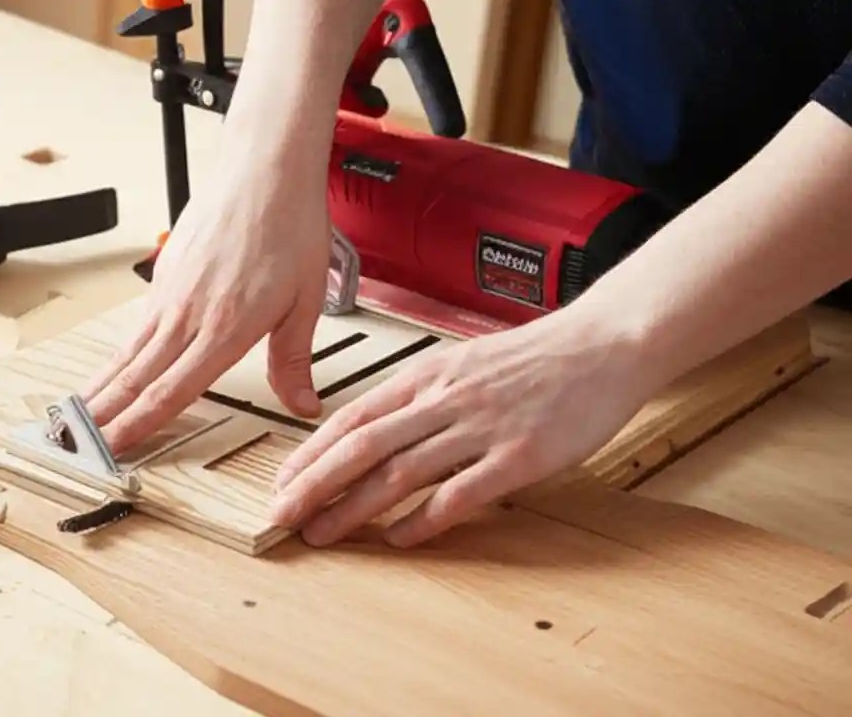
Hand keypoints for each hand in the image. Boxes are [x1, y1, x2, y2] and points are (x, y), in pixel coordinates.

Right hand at [82, 146, 331, 454]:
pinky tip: (111, 370)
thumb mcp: (305, 301)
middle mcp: (188, 316)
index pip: (169, 392)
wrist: (263, 168)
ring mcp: (170, 295)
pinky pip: (136, 326)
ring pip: (126, 353)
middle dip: (101, 418)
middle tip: (73, 446)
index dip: (137, 427)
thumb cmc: (287, 225)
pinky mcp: (165, 275)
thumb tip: (303, 406)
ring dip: (99, 389)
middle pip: (134, 378)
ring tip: (75, 416)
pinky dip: (117, 355)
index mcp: (224, 330)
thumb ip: (294, 361)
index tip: (114, 451)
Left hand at [269, 308, 654, 547]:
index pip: (351, 417)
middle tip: (280, 517)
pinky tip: (397, 539)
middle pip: (361, 447)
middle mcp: (444, 399)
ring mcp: (480, 428)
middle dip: (313, 484)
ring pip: (398, 472)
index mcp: (427, 375)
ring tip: (321, 534)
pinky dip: (421, 521)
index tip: (282, 483)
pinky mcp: (518, 456)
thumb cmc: (535, 357)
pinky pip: (458, 494)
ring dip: (352, 508)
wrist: (603, 344)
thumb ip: (420, 396)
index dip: (310, 454)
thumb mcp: (462, 363)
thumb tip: (373, 431)